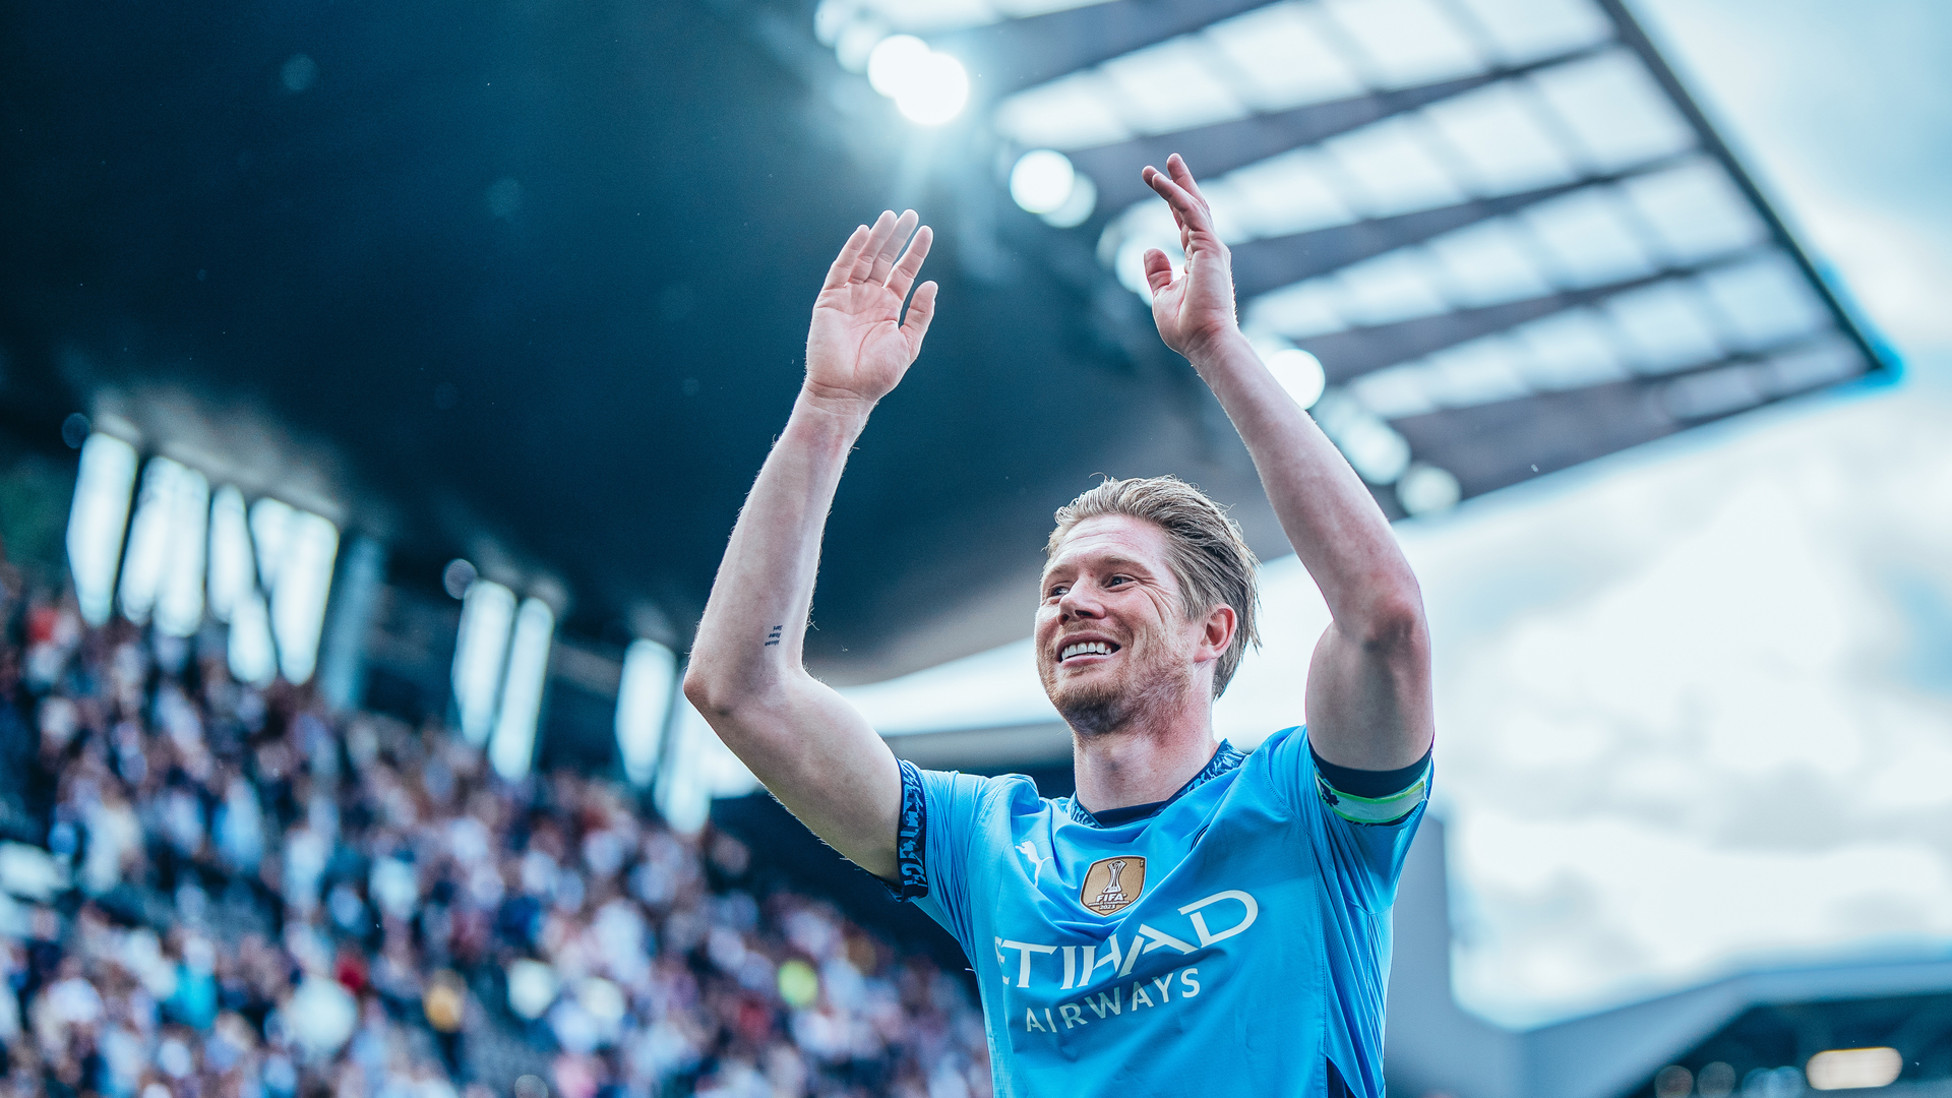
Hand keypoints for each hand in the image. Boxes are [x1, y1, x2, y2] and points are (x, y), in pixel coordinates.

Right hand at [804, 210, 937, 415]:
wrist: (846, 391)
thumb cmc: (877, 374)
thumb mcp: (908, 344)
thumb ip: (919, 314)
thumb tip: (931, 284)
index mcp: (888, 308)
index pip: (903, 272)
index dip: (915, 252)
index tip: (927, 231)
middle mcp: (869, 298)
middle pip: (885, 260)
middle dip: (897, 237)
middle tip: (909, 214)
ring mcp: (849, 297)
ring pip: (864, 259)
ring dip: (877, 238)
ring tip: (890, 217)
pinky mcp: (830, 299)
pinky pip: (841, 269)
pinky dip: (851, 251)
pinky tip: (863, 233)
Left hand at [1141, 154, 1239, 361]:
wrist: (1205, 342)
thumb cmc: (1186, 327)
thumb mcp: (1162, 296)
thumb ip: (1157, 273)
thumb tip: (1149, 249)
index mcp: (1198, 261)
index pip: (1185, 224)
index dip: (1173, 202)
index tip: (1160, 182)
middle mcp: (1208, 250)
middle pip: (1194, 207)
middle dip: (1181, 182)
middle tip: (1169, 160)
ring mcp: (1211, 248)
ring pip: (1192, 205)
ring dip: (1174, 183)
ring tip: (1153, 167)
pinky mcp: (1210, 246)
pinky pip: (1190, 211)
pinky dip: (1174, 194)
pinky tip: (1157, 181)